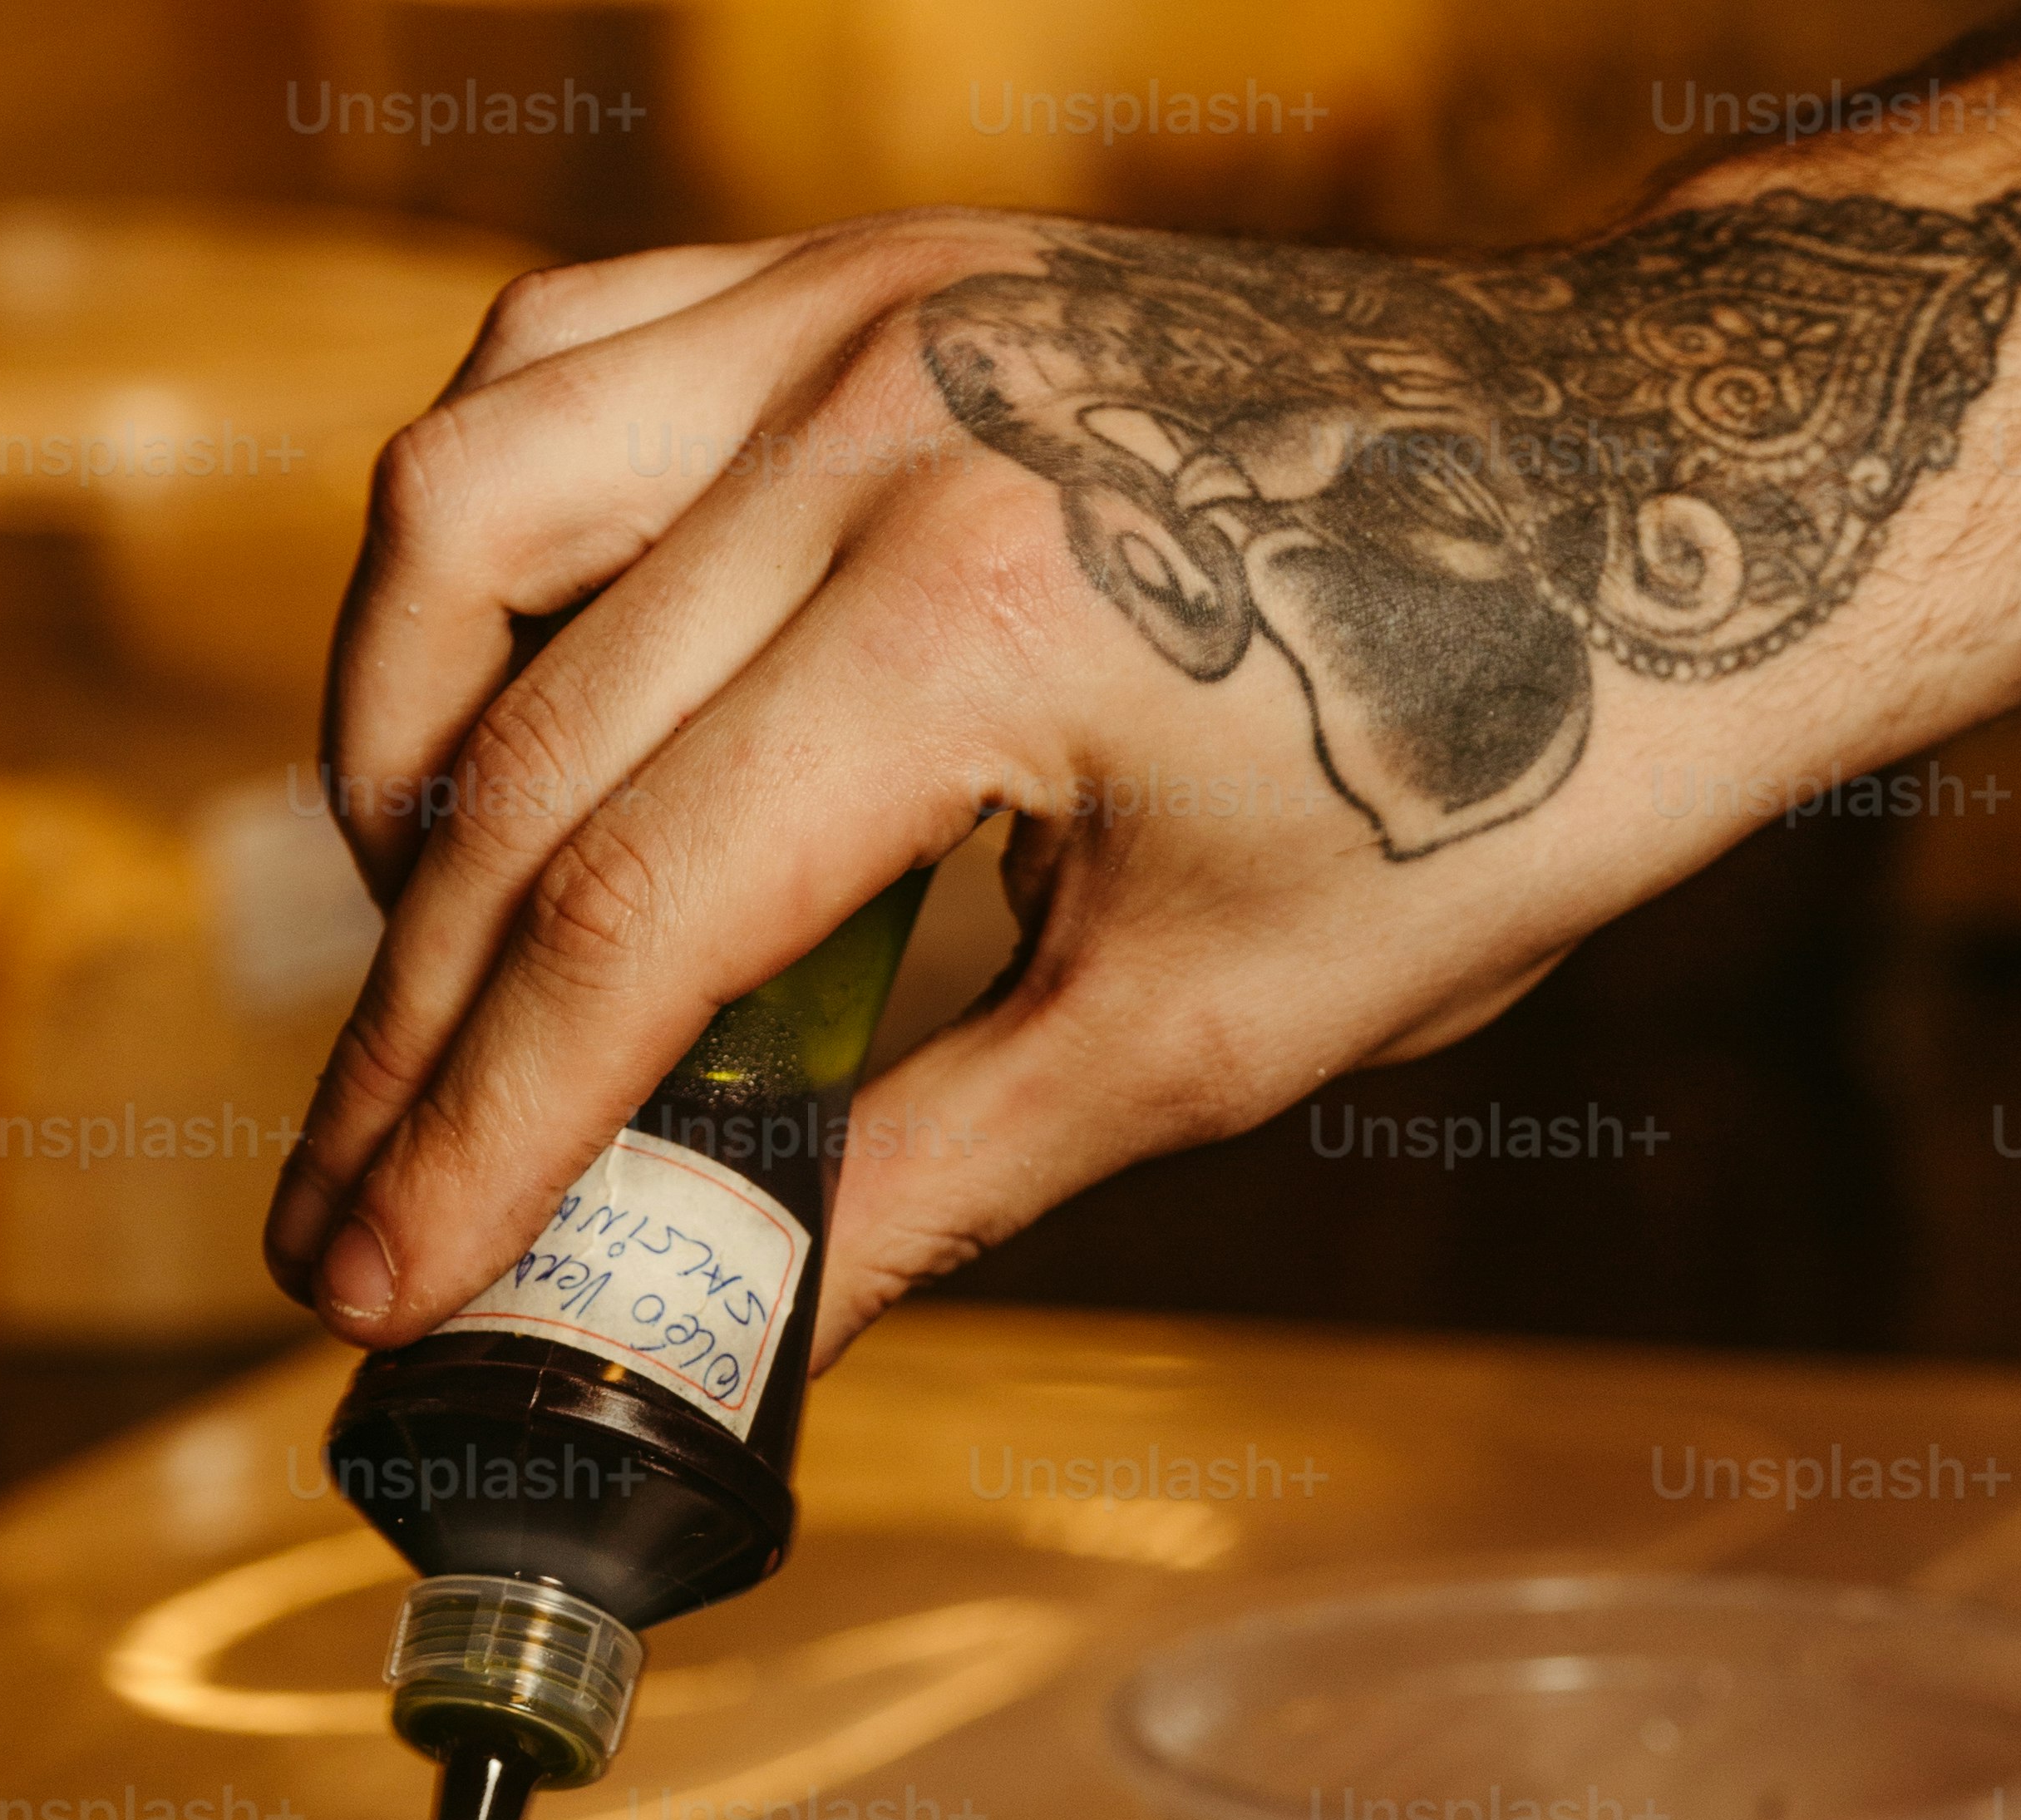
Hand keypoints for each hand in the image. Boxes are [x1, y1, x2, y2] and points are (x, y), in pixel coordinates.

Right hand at [261, 178, 2020, 1359]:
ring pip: (465, 517)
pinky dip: (487, 555)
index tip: (364, 1292)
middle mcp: (869, 426)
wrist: (1675, 499)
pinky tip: (511, 713)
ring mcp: (851, 310)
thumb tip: (720, 1347)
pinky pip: (562, 370)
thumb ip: (925, 1182)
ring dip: (395, 754)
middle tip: (345, 1214)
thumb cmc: (1492, 774)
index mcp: (971, 626)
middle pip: (508, 772)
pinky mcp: (865, 271)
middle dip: (406, 1034)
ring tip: (427, 952)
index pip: (616, 933)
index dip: (470, 1146)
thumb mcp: (1208, 1034)